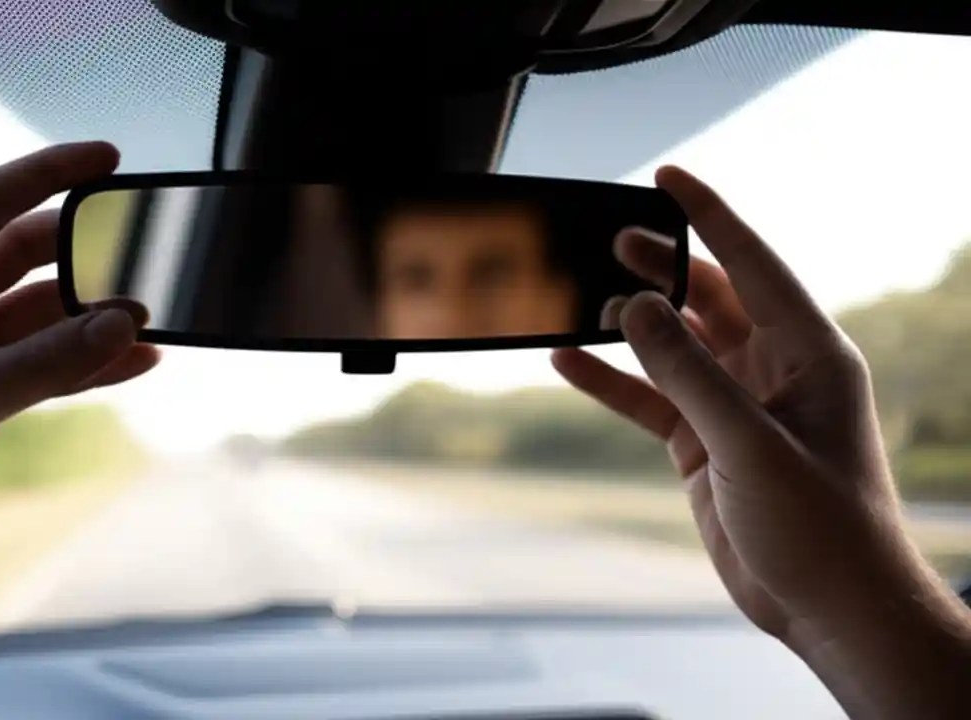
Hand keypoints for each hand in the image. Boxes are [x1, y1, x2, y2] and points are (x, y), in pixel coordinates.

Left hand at [0, 143, 157, 715]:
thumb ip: (45, 362)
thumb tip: (123, 322)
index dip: (51, 174)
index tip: (109, 158)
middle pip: (20, 258)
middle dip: (82, 256)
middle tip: (146, 257)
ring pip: (35, 320)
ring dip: (89, 322)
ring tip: (152, 322)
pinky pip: (37, 369)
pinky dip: (81, 367)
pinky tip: (132, 365)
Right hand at [553, 166, 969, 717]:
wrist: (829, 607)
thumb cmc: (821, 525)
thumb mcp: (751, 442)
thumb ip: (690, 373)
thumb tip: (636, 307)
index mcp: (809, 353)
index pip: (753, 264)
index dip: (710, 216)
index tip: (667, 177)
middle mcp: (772, 370)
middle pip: (708, 298)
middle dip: (661, 267)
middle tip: (611, 239)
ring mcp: (734, 407)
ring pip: (673, 347)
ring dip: (632, 325)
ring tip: (581, 296)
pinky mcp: (703, 445)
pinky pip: (649, 399)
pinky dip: (610, 381)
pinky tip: (568, 362)